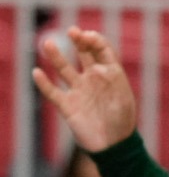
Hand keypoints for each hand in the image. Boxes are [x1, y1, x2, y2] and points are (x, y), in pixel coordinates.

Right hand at [33, 28, 137, 152]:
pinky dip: (44, 83)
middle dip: (78, 42)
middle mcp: (93, 80)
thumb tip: (98, 68)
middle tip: (72, 31)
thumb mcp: (122, 99)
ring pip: (64, 70)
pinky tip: (37, 73)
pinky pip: (52, 92)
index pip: (102, 51)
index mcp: (111, 75)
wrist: (113, 145)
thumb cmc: (122, 122)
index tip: (88, 36)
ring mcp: (79, 91)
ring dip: (56, 57)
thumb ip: (112, 83)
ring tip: (48, 43)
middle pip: (83, 55)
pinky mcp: (67, 106)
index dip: (95, 41)